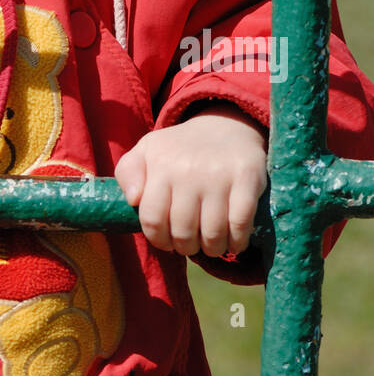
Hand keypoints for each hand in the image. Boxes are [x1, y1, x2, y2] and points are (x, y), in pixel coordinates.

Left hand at [114, 103, 267, 257]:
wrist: (225, 125)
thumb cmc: (179, 148)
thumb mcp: (147, 151)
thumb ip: (128, 172)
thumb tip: (133, 199)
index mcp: (160, 164)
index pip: (153, 220)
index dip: (159, 240)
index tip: (167, 242)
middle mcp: (188, 170)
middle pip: (183, 232)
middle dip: (185, 247)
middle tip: (189, 243)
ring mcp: (219, 175)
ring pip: (213, 235)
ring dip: (212, 249)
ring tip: (211, 244)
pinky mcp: (247, 178)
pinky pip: (240, 225)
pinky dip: (237, 242)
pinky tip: (234, 241)